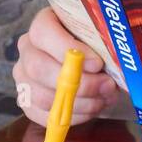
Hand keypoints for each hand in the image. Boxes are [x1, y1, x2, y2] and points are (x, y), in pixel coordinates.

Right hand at [12, 7, 118, 125]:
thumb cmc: (96, 46)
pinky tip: (93, 109)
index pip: (43, 33)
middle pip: (38, 68)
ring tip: (104, 98)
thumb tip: (116, 63)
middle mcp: (28, 50)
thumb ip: (104, 43)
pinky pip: (45, 116)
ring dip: (79, 103)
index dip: (67, 48)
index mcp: (43, 25)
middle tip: (107, 85)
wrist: (89, 64)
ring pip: (42, 97)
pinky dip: (73, 117)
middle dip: (78, 83)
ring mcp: (24, 77)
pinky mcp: (29, 103)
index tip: (96, 63)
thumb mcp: (100, 36)